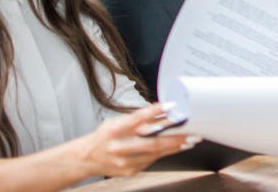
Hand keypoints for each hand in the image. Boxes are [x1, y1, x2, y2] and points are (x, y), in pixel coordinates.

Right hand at [77, 103, 199, 176]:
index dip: (154, 112)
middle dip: (173, 139)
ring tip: (189, 140)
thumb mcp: (116, 122)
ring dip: (174, 147)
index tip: (170, 106)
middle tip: (190, 133)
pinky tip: (175, 147)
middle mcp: (119, 147)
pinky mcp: (130, 170)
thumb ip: (138, 118)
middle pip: (150, 143)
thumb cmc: (103, 137)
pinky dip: (165, 153)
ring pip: (155, 154)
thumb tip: (161, 111)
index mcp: (114, 130)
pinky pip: (152, 161)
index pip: (136, 119)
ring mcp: (125, 162)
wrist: (86, 159)